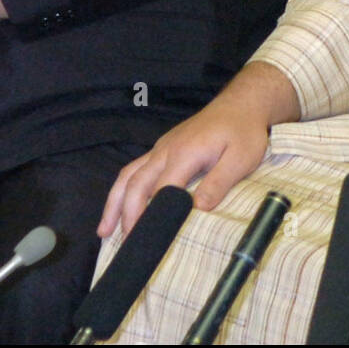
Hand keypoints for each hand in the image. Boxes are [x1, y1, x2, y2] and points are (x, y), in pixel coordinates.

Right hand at [98, 61, 299, 237]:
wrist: (242, 103)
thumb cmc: (244, 132)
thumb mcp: (241, 159)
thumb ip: (218, 182)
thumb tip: (198, 209)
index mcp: (184, 154)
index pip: (160, 191)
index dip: (151, 217)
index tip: (145, 241)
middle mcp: (166, 150)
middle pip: (135, 184)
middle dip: (125, 214)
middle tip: (123, 244)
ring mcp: (162, 148)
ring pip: (128, 175)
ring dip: (114, 203)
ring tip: (104, 231)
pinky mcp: (164, 148)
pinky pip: (136, 169)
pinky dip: (123, 189)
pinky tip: (120, 205)